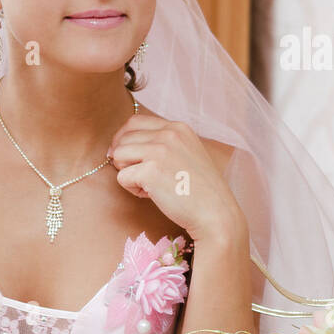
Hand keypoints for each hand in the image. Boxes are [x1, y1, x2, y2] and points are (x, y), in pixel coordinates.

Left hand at [107, 113, 245, 246]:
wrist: (216, 212)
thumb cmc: (200, 189)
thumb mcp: (186, 153)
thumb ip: (162, 144)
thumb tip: (120, 146)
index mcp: (178, 128)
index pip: (135, 122)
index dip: (124, 139)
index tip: (127, 157)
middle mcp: (169, 133)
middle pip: (123, 138)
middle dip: (125, 159)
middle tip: (142, 177)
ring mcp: (159, 150)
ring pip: (118, 155)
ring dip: (128, 173)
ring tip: (149, 186)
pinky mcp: (151, 171)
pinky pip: (122, 177)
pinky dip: (133, 190)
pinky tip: (153, 195)